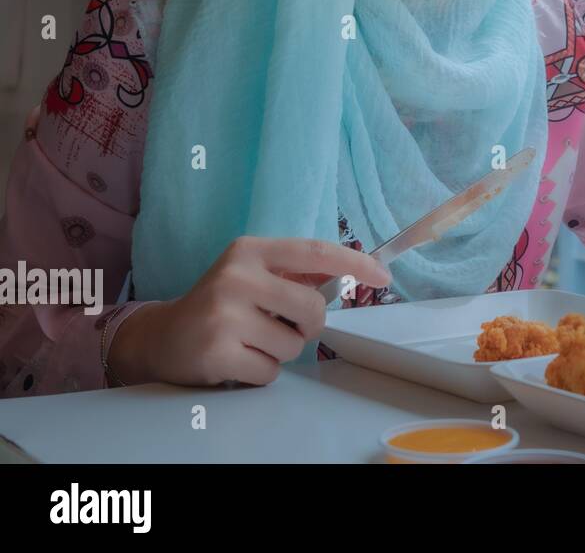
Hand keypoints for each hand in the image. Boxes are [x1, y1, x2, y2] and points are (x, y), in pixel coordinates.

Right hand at [108, 236, 390, 387]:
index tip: (384, 276)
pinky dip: (261, 372)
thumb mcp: (252, 275)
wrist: (161, 337)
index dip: (355, 262)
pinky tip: (236, 359)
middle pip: (312, 307)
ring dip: (280, 351)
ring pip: (294, 344)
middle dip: (307, 325)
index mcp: (250, 251)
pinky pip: (270, 371)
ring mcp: (224, 314)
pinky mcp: (217, 351)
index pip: (315, 251)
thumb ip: (295, 273)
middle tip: (280, 325)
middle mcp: (236, 277)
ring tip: (250, 341)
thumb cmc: (220, 304)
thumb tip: (351, 274)